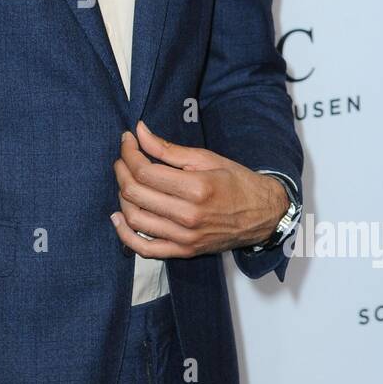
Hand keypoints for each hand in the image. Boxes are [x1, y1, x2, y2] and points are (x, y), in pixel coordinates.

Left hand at [111, 120, 287, 258]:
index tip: (127, 140)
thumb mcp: (206, 158)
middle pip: (135, 193)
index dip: (129, 153)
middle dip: (122, 170)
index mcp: (196, 188)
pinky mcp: (184, 251)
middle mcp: (188, 216)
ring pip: (135, 219)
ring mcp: (185, 238)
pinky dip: (126, 235)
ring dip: (122, 196)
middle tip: (124, 158)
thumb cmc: (236, 182)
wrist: (263, 214)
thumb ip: (169, 148)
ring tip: (126, 180)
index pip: (145, 171)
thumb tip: (139, 131)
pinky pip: (145, 249)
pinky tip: (119, 217)